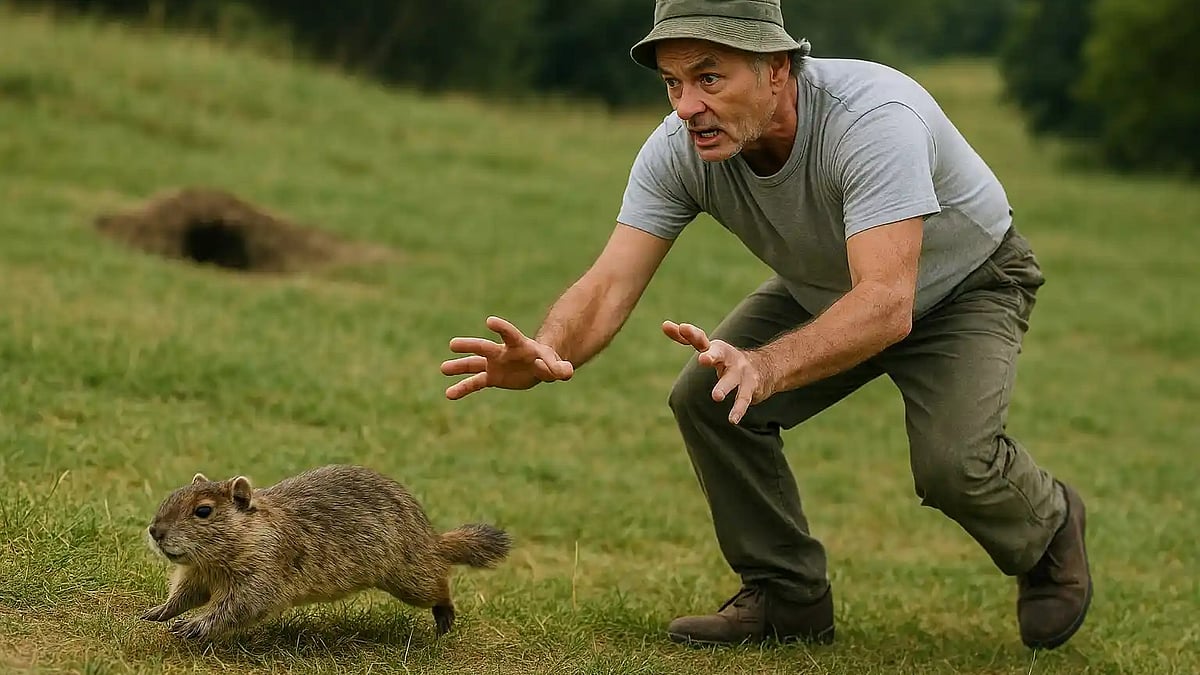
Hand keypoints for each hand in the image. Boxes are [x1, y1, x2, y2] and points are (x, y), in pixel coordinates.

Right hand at [441, 316, 574, 399]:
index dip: (501, 328)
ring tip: (443, 368)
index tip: (490, 321)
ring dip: (459, 366)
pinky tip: (449, 394)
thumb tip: (566, 373)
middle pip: (484, 347)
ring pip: (474, 364)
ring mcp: (494, 364)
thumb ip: (559, 368)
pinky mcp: (491, 377)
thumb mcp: (555, 366)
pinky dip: (463, 389)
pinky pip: (475, 383)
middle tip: (453, 344)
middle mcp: (502, 351)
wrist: (536, 367)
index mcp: (518, 344)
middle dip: (470, 346)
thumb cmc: (546, 362)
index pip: (509, 334)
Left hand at [662, 321, 773, 424]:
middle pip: (719, 354)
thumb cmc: (727, 359)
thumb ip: (687, 338)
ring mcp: (740, 372)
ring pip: (731, 380)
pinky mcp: (750, 386)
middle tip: (703, 359)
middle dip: (712, 355)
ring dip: (724, 387)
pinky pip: (743, 399)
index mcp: (715, 348)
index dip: (692, 334)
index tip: (682, 328)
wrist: (765, 368)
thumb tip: (664, 324)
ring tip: (716, 396)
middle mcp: (728, 357)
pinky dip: (738, 409)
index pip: (701, 339)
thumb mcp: (708, 348)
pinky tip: (732, 419)